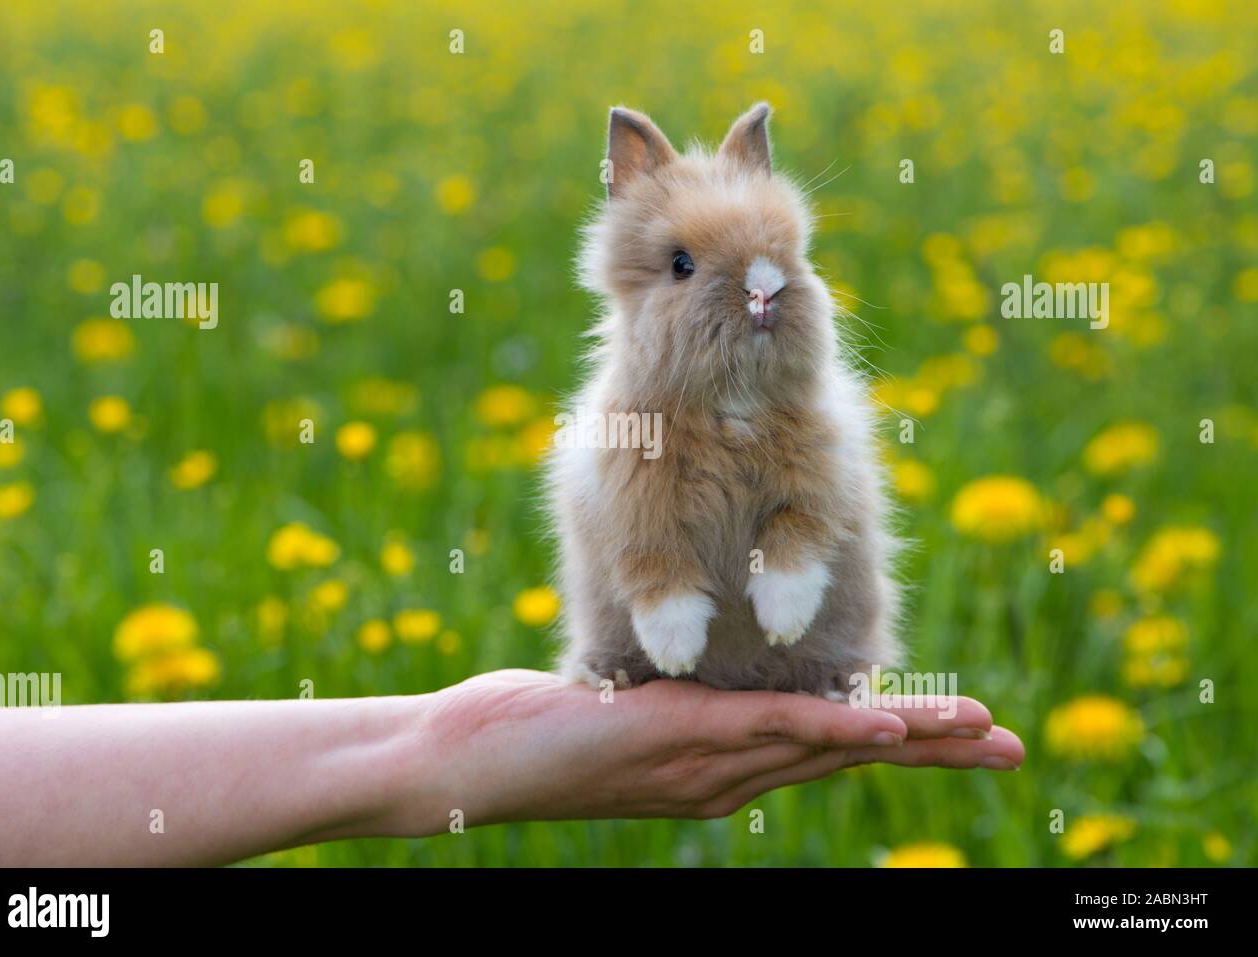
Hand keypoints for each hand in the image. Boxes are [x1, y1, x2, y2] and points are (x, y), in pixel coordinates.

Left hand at [389, 669, 1024, 834]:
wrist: (470, 762)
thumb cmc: (536, 730)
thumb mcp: (624, 707)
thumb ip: (674, 702)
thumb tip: (698, 682)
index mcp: (720, 765)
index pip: (825, 747)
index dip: (896, 739)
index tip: (958, 729)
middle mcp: (726, 775)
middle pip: (848, 754)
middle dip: (930, 750)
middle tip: (1008, 746)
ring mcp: (707, 762)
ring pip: (827, 744)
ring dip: (906, 737)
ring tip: (980, 732)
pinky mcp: (680, 739)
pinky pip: (772, 732)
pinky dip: (833, 725)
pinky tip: (882, 719)